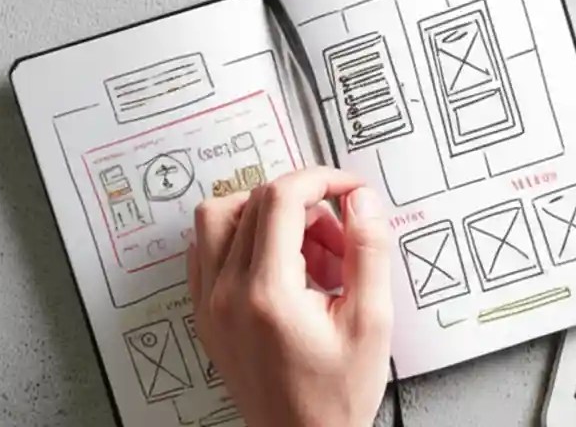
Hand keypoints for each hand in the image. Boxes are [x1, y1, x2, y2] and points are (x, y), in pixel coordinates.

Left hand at [187, 167, 393, 426]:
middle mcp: (227, 295)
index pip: (281, 198)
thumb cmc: (334, 396)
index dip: (322, 180)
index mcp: (267, 294)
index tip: (349, 191)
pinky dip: (243, 239)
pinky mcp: (204, 313)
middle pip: (255, 201)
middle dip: (307, 205)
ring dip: (268, 216)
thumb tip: (361, 202)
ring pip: (219, 217)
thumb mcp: (371, 321)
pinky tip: (280, 265)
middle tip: (339, 240)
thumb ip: (368, 252)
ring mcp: (209, 304)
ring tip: (308, 252)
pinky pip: (207, 249)